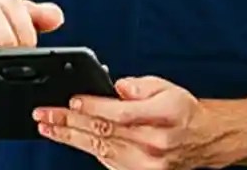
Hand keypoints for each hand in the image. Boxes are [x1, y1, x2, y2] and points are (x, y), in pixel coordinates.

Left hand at [33, 76, 224, 169]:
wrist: (203, 139)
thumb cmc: (182, 110)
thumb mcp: (165, 86)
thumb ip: (139, 86)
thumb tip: (117, 86)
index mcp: (163, 115)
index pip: (121, 113)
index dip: (93, 106)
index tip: (71, 100)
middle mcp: (155, 142)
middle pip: (104, 131)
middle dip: (69, 121)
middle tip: (43, 114)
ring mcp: (147, 163)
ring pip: (100, 148)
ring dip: (69, 136)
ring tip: (47, 126)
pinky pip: (107, 159)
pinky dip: (86, 148)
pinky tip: (68, 137)